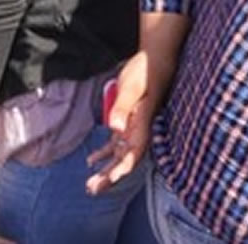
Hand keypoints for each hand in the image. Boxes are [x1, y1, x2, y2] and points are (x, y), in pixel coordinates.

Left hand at [86, 52, 166, 194]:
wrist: (156, 57)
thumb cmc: (146, 71)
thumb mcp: (132, 87)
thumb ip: (123, 107)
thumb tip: (115, 128)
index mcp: (144, 122)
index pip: (136, 151)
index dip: (124, 167)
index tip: (111, 180)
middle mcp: (142, 128)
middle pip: (127, 158)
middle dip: (111, 176)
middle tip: (92, 190)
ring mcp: (136, 125)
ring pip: (121, 153)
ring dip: (107, 169)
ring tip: (91, 185)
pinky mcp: (130, 120)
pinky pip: (118, 142)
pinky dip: (105, 152)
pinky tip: (91, 160)